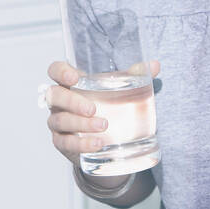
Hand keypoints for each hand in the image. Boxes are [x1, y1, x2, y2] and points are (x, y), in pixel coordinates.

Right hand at [45, 59, 159, 166]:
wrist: (105, 139)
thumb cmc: (108, 106)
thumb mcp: (120, 90)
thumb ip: (134, 77)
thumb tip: (155, 65)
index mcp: (72, 84)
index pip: (55, 71)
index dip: (60, 72)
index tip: (74, 78)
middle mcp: (60, 102)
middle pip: (54, 96)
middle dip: (72, 102)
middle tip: (93, 109)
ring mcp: (58, 122)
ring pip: (59, 120)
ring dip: (80, 124)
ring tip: (103, 126)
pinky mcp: (62, 142)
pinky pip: (65, 142)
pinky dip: (81, 143)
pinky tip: (97, 143)